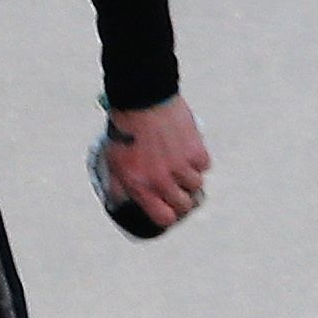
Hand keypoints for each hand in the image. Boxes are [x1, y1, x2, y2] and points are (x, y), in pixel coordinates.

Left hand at [103, 95, 210, 231]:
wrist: (142, 99)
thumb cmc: (124, 129)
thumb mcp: (113, 160)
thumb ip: (118, 185)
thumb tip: (118, 203)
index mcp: (140, 185)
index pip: (163, 217)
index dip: (168, 215)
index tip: (168, 208)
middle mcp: (161, 180)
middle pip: (184, 205)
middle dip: (182, 198)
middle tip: (178, 187)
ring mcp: (180, 166)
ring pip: (196, 185)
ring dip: (190, 176)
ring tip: (180, 163)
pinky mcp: (195, 151)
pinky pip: (204, 165)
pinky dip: (198, 159)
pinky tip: (186, 148)